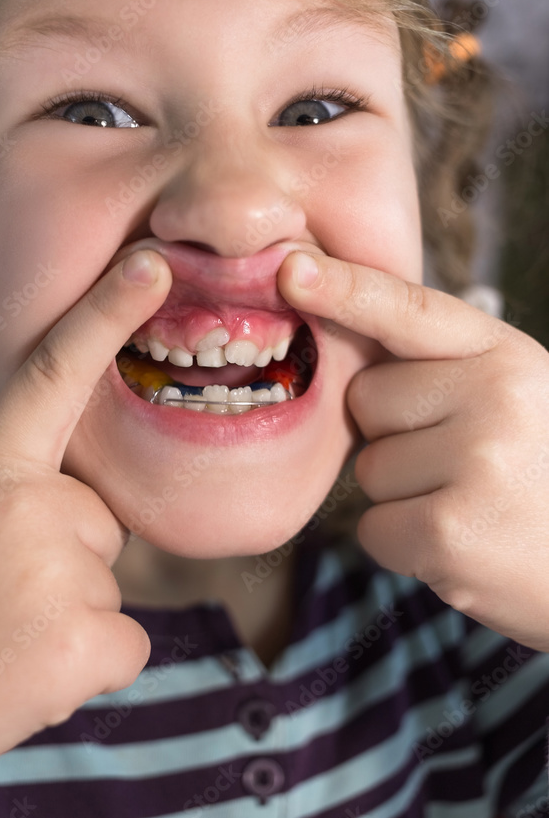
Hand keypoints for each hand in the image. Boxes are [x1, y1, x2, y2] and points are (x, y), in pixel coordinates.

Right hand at [0, 250, 171, 808]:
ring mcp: (61, 573)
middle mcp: (34, 505)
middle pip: (102, 519)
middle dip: (67, 557)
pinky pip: (126, 646)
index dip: (107, 312)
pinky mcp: (84, 645)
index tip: (154, 264)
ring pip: (111, 586)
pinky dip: (88, 667)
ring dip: (71, 617)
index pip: (54, 374)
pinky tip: (27, 675)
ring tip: (1, 639)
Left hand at [278, 251, 548, 650]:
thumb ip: (447, 370)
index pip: (410, 310)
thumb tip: (348, 361)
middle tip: (465, 466)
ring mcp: (475, 461)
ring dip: (405, 497)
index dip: (346, 288)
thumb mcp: (517, 399)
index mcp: (508, 356)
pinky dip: (405, 546)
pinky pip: (372, 527)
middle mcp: (495, 396)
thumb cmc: (541, 480)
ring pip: (368, 468)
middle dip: (396, 436)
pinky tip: (462, 545)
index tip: (292, 271)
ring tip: (473, 507)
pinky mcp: (450, 531)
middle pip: (366, 399)